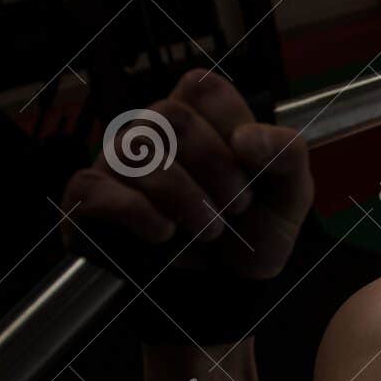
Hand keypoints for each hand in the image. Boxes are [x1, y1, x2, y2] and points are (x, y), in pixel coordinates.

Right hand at [62, 69, 312, 279]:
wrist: (228, 292)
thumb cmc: (253, 234)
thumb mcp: (290, 195)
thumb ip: (289, 155)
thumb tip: (248, 138)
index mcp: (199, 117)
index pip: (203, 88)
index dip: (232, 128)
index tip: (251, 173)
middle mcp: (152, 131)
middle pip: (170, 116)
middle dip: (214, 167)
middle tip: (236, 207)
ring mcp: (117, 163)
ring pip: (137, 152)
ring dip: (184, 197)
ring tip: (209, 230)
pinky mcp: (90, 200)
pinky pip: (93, 187)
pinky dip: (135, 212)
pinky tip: (162, 233)